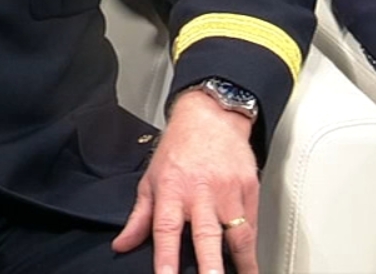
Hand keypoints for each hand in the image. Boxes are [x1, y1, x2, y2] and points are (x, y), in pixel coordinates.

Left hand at [113, 89, 258, 273]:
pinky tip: (250, 260)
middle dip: (211, 264)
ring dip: (243, 261)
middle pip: (206, 234)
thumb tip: (122, 244)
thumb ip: (139, 217)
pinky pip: (252, 222)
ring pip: (238, 232)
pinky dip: (252, 244)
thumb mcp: (152, 179)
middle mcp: (201, 192)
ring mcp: (228, 190)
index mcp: (172, 190)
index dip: (166, 257)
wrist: (211, 116)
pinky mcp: (249, 187)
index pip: (166, 229)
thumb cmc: (179, 147)